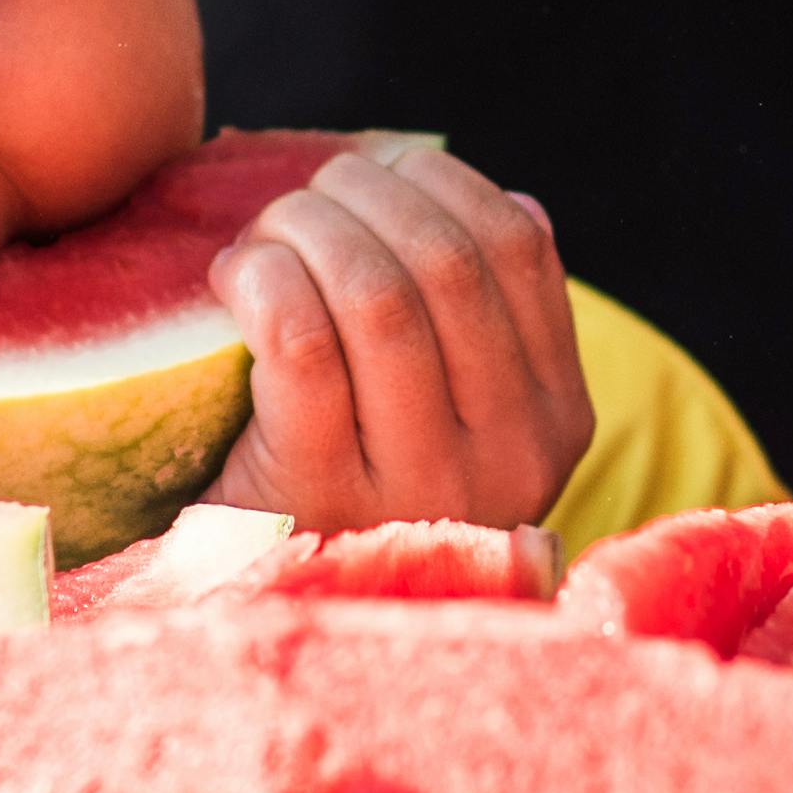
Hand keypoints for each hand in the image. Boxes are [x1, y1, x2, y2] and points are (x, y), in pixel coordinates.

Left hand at [201, 138, 591, 530]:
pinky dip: (263, 279)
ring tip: (264, 237)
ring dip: (305, 228)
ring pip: (377, 292)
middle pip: (445, 259)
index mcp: (559, 420)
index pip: (521, 247)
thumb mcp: (459, 422)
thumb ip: (491, 327)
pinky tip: (233, 278)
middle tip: (303, 200)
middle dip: (362, 194)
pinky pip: (301, 341)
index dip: (442, 181)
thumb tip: (514, 200)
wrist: (276, 618)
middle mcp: (510, 455)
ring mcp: (421, 482)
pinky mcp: (322, 494)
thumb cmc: (363, 496)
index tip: (378, 174)